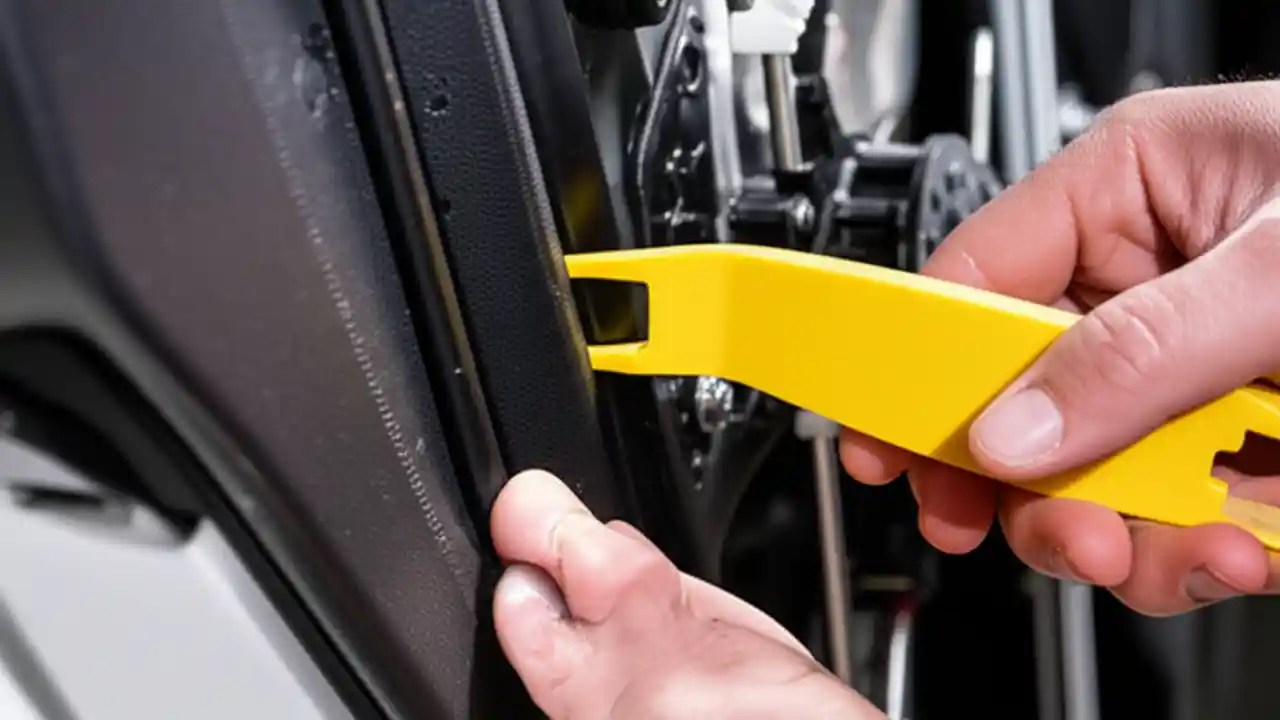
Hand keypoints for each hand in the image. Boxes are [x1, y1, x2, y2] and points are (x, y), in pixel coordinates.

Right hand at [841, 81, 1279, 614]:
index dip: (915, 368)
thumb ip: (1144, 350)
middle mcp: (1142, 275)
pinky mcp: (1234, 428)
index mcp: (1129, 187)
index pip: (968, 279)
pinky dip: (1202, 545)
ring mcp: (1185, 359)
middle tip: (1070, 534)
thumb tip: (1022, 424)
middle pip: (1020, 396)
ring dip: (1135, 530)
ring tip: (1201, 548)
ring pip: (1091, 467)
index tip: (890, 448)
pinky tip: (1247, 541)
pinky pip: (1170, 501)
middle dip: (1044, 485)